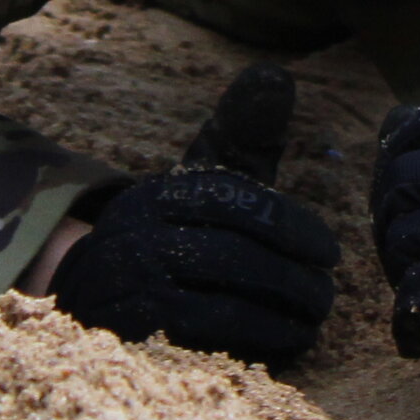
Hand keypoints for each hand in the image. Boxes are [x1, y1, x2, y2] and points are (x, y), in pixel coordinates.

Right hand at [45, 64, 339, 368]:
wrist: (90, 292)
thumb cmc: (172, 231)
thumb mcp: (201, 182)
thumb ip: (242, 135)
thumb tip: (277, 73)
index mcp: (159, 193)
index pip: (237, 202)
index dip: (293, 227)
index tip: (329, 252)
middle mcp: (136, 235)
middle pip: (235, 256)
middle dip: (293, 278)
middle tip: (326, 293)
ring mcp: (130, 290)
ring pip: (225, 304)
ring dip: (282, 316)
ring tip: (312, 320)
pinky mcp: (134, 340)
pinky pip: (207, 344)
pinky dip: (256, 346)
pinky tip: (284, 346)